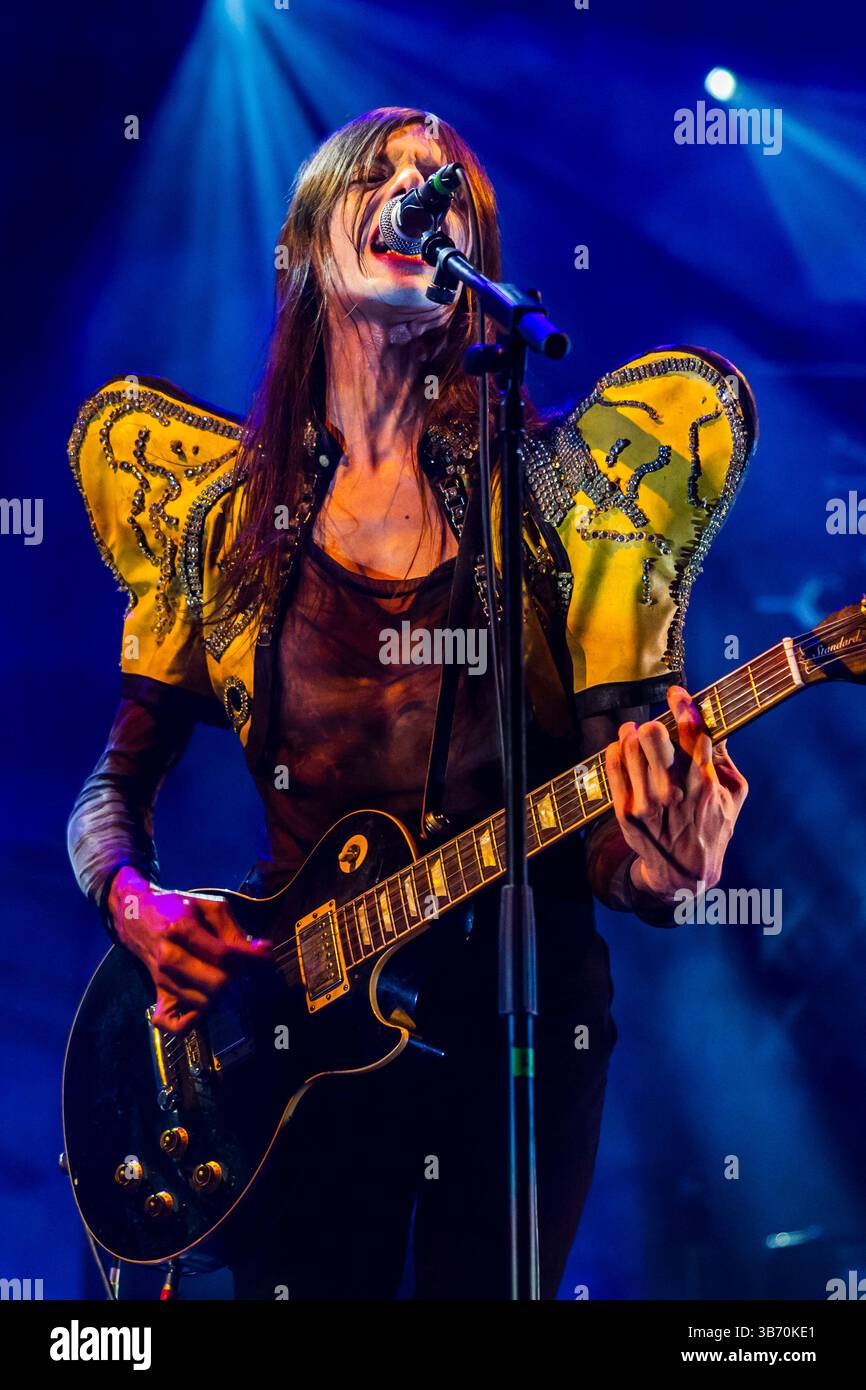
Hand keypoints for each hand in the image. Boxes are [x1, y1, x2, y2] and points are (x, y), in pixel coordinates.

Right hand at [108, 867, 271, 1033]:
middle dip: (238, 977)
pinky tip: (203, 1009)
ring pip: (204, 1003)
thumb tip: (262, 951)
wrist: (135, 916)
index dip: (252, 959)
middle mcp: (168, 957)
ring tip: (225, 978)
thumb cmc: (176, 908)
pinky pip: (171, 1024)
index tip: (267, 958)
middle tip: (242, 967)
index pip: (224, 954)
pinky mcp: (158, 994)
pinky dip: (190, 1023)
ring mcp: (161, 979)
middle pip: (216, 983)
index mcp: (181, 929)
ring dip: (223, 995)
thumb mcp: (207, 906)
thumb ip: (234, 930)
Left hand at [604, 686, 748, 905]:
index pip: (692, 732)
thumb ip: (727, 760)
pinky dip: (616, 749)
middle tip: (654, 729)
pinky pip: (612, 765)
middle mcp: (674, 790)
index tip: (675, 691)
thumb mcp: (734, 796)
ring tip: (635, 733)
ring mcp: (647, 801)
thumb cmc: (712, 828)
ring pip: (630, 747)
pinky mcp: (626, 810)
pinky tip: (622, 747)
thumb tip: (717, 726)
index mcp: (705, 782)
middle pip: (653, 736)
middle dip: (653, 725)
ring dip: (632, 734)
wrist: (684, 873)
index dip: (682, 704)